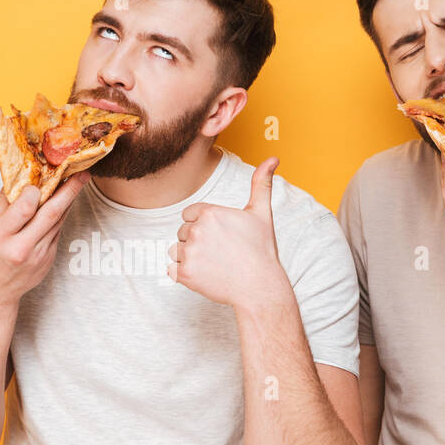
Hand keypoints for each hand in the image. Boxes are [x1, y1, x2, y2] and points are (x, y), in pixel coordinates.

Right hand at [0, 173, 89, 307]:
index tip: (37, 181)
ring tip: (78, 181)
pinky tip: (64, 202)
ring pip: (58, 222)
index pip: (24, 209)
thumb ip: (4, 202)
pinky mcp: (49, 261)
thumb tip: (20, 175)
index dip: (34, 191)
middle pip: (50, 214)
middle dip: (68, 191)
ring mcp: (38, 257)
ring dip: (69, 200)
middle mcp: (21, 248)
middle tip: (81, 173)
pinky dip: (61, 216)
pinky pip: (58, 232)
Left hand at [168, 157, 289, 308]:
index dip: (203, 226)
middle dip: (195, 242)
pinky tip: (204, 275)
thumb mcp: (261, 213)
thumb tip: (273, 158)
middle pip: (182, 232)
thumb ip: (261, 183)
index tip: (220, 237)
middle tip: (220, 253)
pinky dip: (184, 274)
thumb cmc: (261, 250)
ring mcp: (188, 253)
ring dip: (189, 258)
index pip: (189, 215)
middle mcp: (195, 231)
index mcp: (210, 213)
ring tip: (213, 264)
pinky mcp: (184, 274)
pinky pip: (171, 270)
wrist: (259, 287)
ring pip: (175, 251)